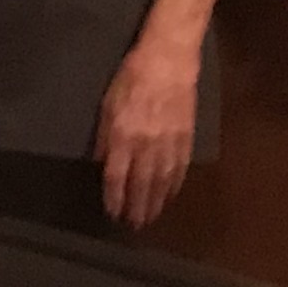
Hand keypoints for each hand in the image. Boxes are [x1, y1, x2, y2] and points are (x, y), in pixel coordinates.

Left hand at [98, 31, 201, 229]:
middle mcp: (147, 143)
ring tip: (151, 217)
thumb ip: (104, 136)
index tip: (112, 212)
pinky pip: (180, 167)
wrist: (168, 60)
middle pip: (141, 184)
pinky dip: (175, 184)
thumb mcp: (107, 104)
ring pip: (163, 180)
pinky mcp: (187, 136)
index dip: (114, 197)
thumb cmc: (131, 78)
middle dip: (137, 207)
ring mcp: (170, 141)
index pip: (117, 176)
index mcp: (124, 135)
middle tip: (133, 225)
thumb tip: (100, 163)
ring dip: (156, 201)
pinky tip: (170, 195)